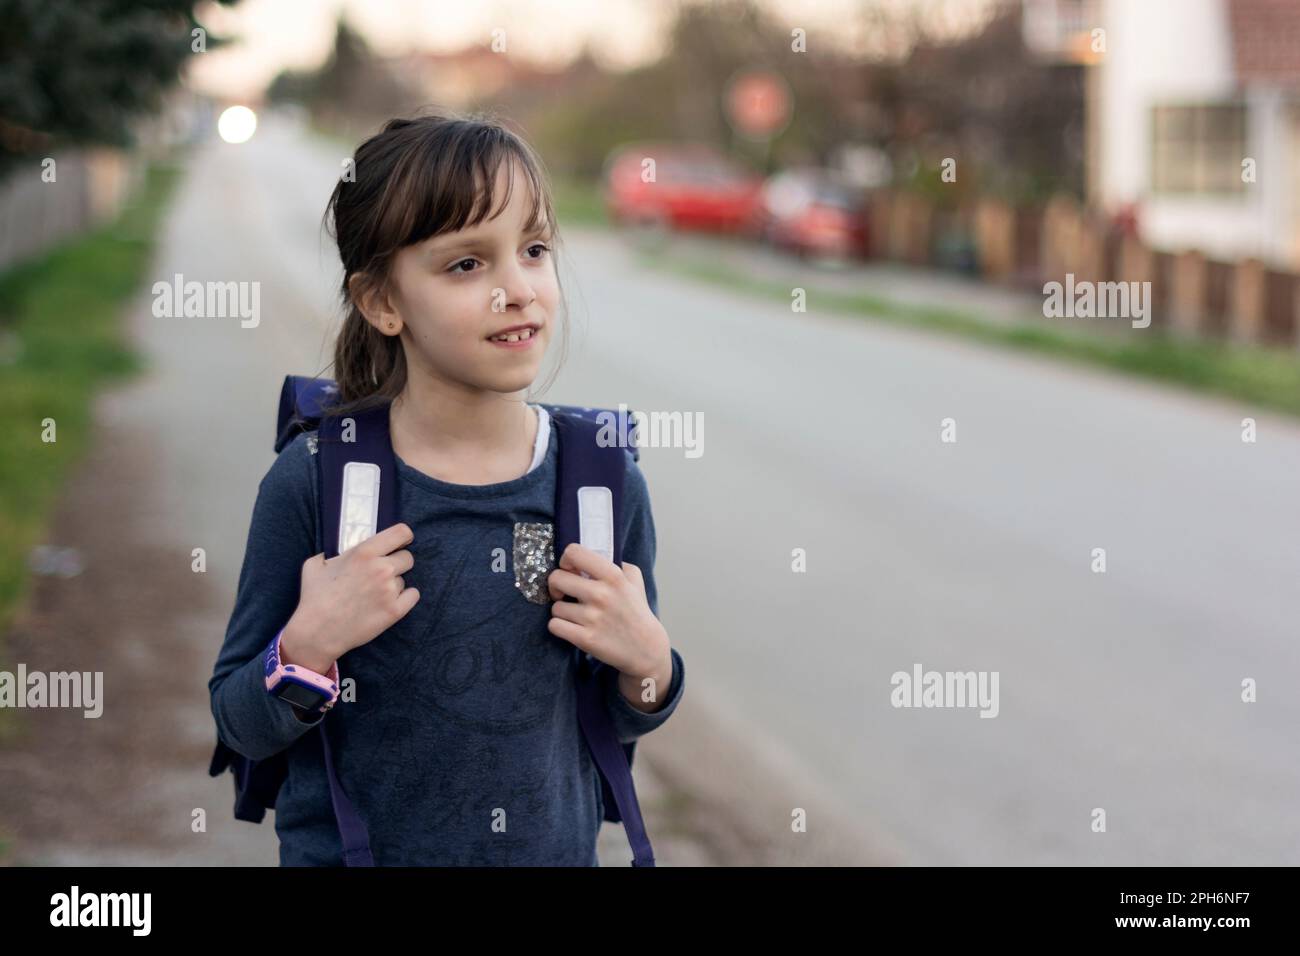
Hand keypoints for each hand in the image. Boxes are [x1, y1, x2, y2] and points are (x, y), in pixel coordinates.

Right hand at [281, 523, 419, 672]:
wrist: (317, 632)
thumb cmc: (314, 597)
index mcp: (364, 552)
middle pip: (407, 557)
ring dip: (394, 584)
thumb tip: (342, 550)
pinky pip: (413, 596)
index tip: (401, 542)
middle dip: (397, 563)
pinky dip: (404, 598)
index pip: (401, 533)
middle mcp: (381, 569)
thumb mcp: (315, 564)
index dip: (403, 537)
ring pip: (404, 579)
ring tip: (374, 594)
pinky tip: (389, 601)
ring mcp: (390, 590)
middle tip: (382, 573)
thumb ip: (333, 552)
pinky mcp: (395, 611)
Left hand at [546, 543, 671, 699]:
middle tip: (564, 593)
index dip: (566, 560)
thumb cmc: (636, 612)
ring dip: (562, 611)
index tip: (571, 570)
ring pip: (555, 606)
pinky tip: (572, 627)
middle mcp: (602, 595)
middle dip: (556, 586)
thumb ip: (616, 564)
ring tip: (577, 615)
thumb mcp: (634, 581)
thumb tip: (591, 556)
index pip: (574, 552)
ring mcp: (593, 618)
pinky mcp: (585, 639)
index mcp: (613, 576)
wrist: (646, 649)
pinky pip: (554, 625)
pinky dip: (560, 627)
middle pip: (556, 578)